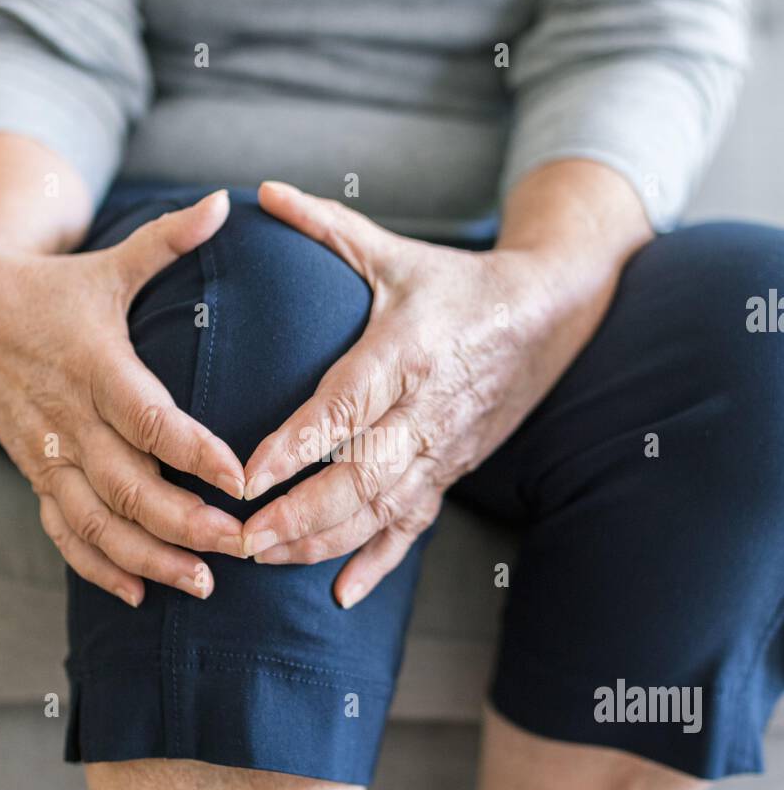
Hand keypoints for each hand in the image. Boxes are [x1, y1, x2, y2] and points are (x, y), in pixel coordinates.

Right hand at [0, 190, 245, 605]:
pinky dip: (97, 568)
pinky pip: (62, 534)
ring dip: (149, 559)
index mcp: (94, 365)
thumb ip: (168, 241)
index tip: (244, 480)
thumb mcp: (109, 261)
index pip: (149, 419)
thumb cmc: (56, 286)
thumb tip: (223, 199)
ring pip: (96, 522)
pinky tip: (138, 595)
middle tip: (242, 547)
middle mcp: (69, 418)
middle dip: (187, 524)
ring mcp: (48, 454)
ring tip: (203, 584)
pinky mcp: (36, 474)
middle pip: (129, 486)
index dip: (196, 453)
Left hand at [241, 181, 618, 606]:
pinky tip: (340, 595)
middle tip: (241, 537)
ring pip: (383, 510)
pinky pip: (415, 527)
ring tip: (266, 560)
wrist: (548, 317)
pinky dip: (379, 564)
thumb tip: (259, 194)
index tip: (247, 476)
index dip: (297, 446)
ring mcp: (442, 448)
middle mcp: (426, 408)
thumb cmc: (458, 284)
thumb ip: (325, 227)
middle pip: (362, 475)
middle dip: (299, 513)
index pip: (346, 406)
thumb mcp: (394, 252)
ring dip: (324, 542)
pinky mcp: (451, 471)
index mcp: (407, 350)